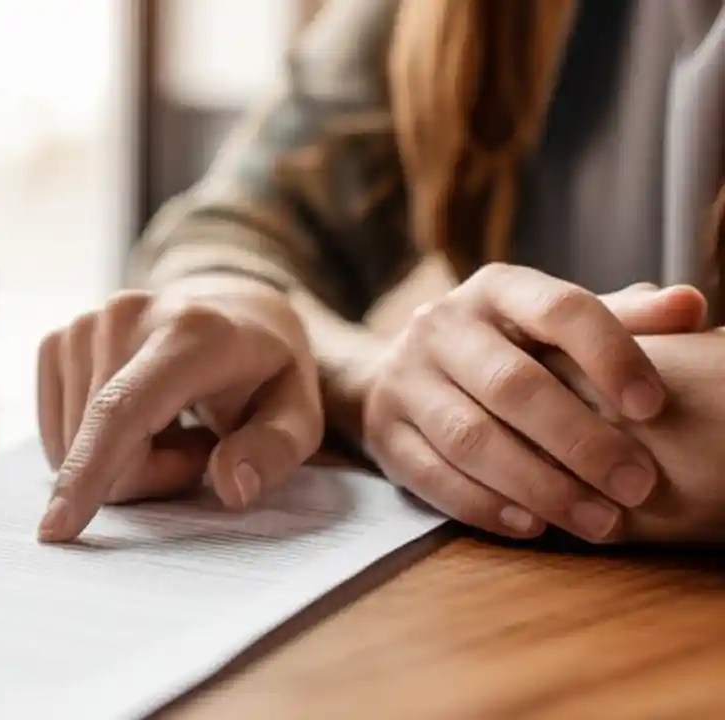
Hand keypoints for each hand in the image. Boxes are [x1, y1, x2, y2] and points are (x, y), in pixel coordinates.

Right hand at [36, 276, 323, 541]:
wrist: (232, 310)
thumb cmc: (266, 371)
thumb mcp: (299, 413)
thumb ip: (275, 451)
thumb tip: (232, 487)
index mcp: (191, 333)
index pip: (124, 410)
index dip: (89, 470)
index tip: (57, 529)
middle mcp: (127, 316)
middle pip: (104, 444)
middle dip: (149, 473)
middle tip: (200, 445)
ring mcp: (86, 324)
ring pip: (76, 443)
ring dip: (123, 457)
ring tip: (171, 425)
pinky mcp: (59, 339)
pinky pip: (57, 429)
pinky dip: (93, 442)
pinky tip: (135, 417)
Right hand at [361, 266, 706, 542]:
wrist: (401, 369)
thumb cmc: (505, 347)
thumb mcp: (553, 323)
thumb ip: (621, 318)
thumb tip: (691, 306)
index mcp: (496, 289)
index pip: (559, 309)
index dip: (610, 355)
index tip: (656, 406)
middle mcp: (441, 326)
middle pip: (512, 384)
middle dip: (581, 440)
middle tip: (638, 486)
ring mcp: (404, 380)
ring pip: (470, 437)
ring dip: (539, 485)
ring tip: (599, 522)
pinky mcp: (383, 432)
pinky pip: (432, 476)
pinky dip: (485, 506)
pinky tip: (533, 527)